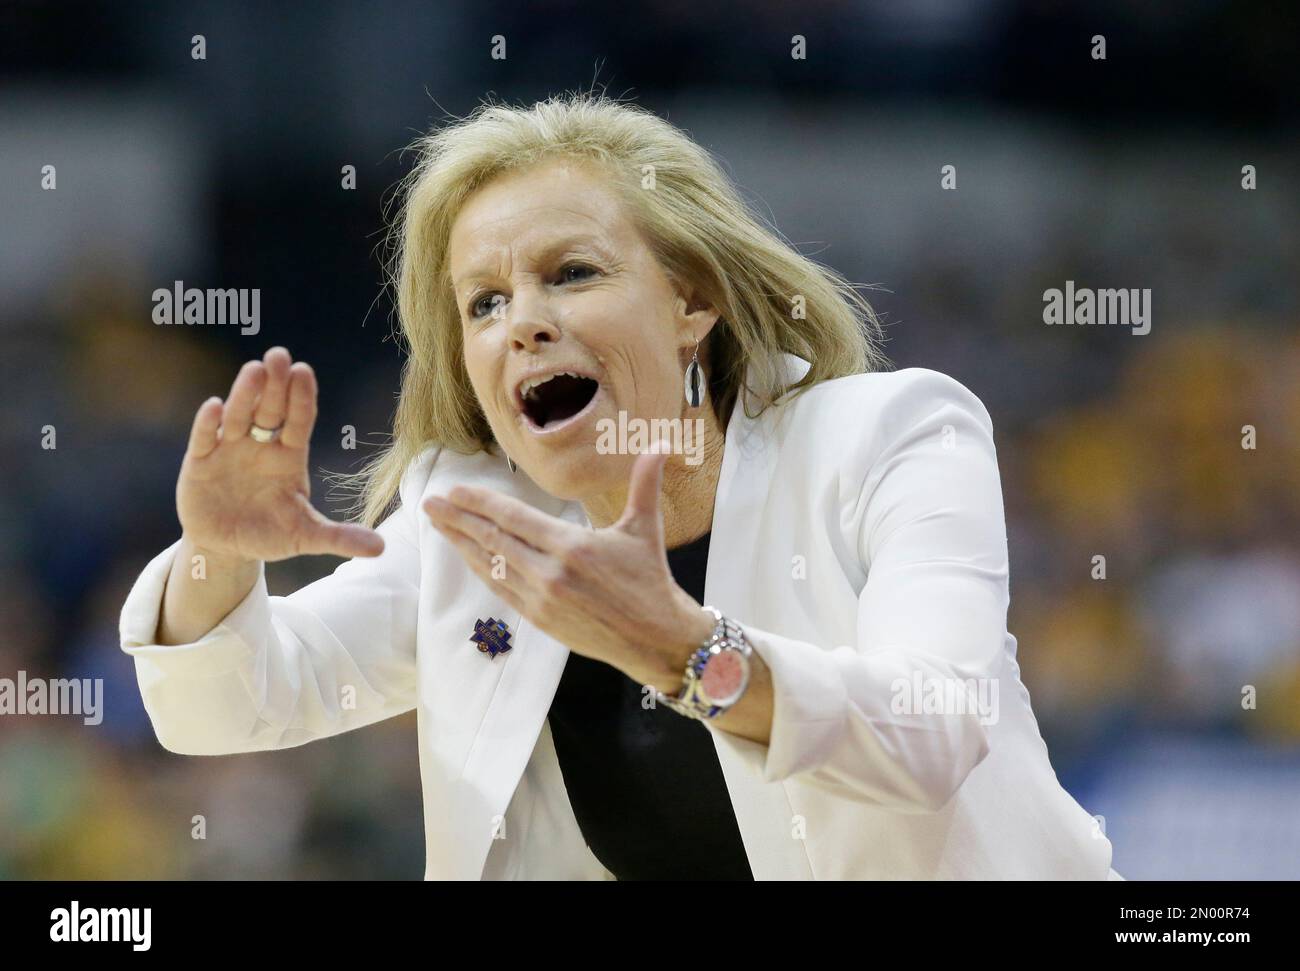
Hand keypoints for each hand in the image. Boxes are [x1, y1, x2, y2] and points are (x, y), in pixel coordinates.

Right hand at [176, 346, 383, 562]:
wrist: (227, 548)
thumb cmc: (271, 534)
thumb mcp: (306, 536)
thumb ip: (339, 537)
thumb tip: (380, 549)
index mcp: (288, 456)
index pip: (298, 421)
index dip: (301, 398)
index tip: (304, 372)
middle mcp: (259, 446)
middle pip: (269, 410)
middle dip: (274, 384)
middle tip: (279, 356)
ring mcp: (228, 450)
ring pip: (238, 416)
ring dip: (245, 394)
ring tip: (254, 370)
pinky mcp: (199, 463)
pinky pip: (204, 439)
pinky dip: (208, 424)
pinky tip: (214, 406)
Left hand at [423, 444, 713, 688]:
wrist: (654, 638)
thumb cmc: (650, 580)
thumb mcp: (645, 528)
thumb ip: (645, 484)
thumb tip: (660, 446)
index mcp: (571, 546)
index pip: (514, 518)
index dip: (480, 503)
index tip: (454, 492)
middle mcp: (550, 572)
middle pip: (492, 540)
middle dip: (457, 520)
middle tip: (430, 504)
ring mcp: (540, 598)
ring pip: (490, 566)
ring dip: (461, 544)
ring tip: (438, 527)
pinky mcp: (539, 619)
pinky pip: (500, 590)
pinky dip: (481, 571)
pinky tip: (467, 557)